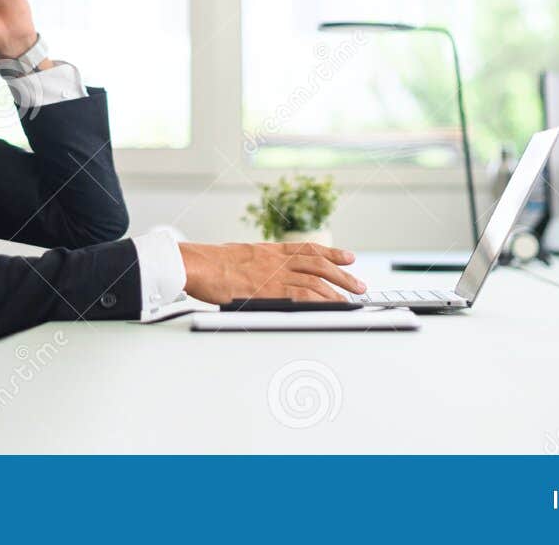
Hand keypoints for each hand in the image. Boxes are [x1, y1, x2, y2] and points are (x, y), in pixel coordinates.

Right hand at [178, 241, 365, 303]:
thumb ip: (258, 263)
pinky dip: (318, 302)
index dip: (332, 253)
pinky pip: (301, 297)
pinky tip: (330, 308)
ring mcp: (275, 276)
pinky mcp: (270, 292)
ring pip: (315, 282)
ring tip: (350, 300)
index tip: (349, 257)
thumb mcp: (240, 255)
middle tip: (359, 284)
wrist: (199, 264)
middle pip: (319, 266)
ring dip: (336, 292)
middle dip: (342, 275)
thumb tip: (262, 272)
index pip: (309, 249)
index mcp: (271, 250)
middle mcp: (277, 260)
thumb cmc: (212, 262)